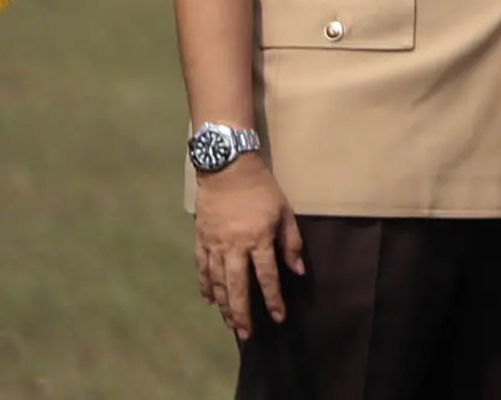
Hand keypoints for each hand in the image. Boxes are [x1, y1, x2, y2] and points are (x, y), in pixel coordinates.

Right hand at [195, 157, 304, 339]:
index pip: (267, 276)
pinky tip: (209, 300)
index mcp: (259, 239)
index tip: (278, 317)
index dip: (274, 299)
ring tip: (230, 324)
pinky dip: (204, 286)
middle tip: (246, 333)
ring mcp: (215, 244)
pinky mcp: (201, 239)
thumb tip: (299, 271)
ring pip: (217, 282)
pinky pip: (201, 267)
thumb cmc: (261, 189)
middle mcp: (235, 246)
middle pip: (237, 286)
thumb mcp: (284, 212)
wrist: (227, 167)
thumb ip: (291, 243)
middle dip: (242, 313)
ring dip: (224, 305)